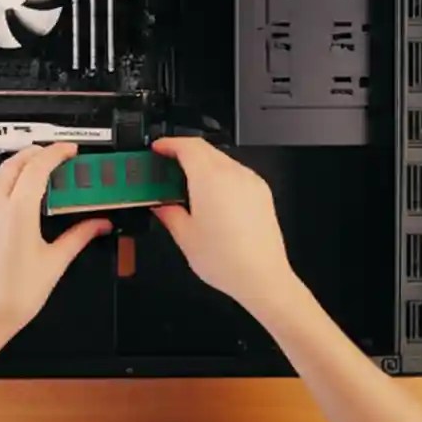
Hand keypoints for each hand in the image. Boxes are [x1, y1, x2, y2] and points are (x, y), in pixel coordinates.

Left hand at [0, 143, 111, 344]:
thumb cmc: (10, 298)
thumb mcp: (53, 263)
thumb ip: (79, 236)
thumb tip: (98, 225)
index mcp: (17, 210)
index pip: (39, 165)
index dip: (56, 152)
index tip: (68, 151)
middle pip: (14, 163)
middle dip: (35, 156)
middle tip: (52, 160)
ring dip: (12, 170)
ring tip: (28, 179)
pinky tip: (0, 200)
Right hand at [150, 137, 297, 312]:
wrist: (262, 277)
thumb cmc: (228, 261)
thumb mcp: (185, 237)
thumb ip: (168, 213)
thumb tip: (160, 204)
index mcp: (211, 180)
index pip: (187, 146)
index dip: (169, 144)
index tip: (158, 149)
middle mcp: (234, 175)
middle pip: (205, 149)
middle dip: (183, 153)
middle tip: (166, 167)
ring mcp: (251, 182)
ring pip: (221, 159)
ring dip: (202, 164)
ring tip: (186, 185)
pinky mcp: (261, 192)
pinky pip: (236, 173)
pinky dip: (219, 175)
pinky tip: (209, 196)